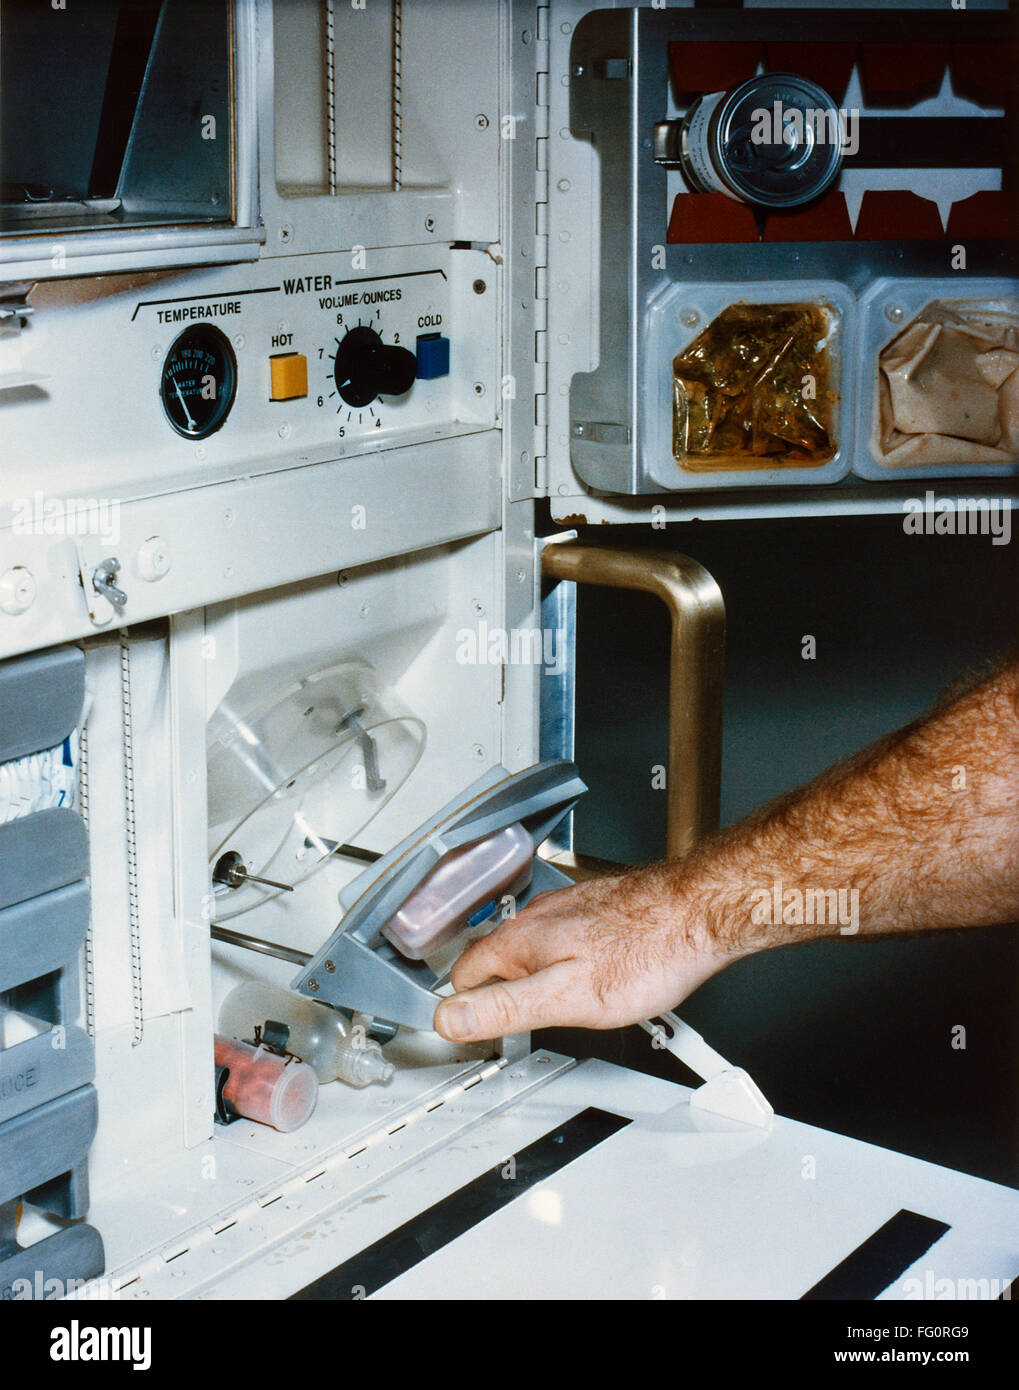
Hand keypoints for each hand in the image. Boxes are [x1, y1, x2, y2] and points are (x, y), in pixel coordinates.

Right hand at [432, 867, 734, 1042]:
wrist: (696, 913)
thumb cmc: (644, 955)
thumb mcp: (566, 999)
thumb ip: (503, 1008)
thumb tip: (448, 1018)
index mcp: (520, 939)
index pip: (463, 975)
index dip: (467, 1009)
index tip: (479, 1030)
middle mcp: (538, 916)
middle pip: (496, 960)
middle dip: (503, 991)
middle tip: (524, 1023)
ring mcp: (566, 907)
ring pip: (531, 946)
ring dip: (536, 973)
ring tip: (560, 1003)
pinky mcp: (593, 905)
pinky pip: (563, 935)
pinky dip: (567, 957)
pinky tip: (593, 974)